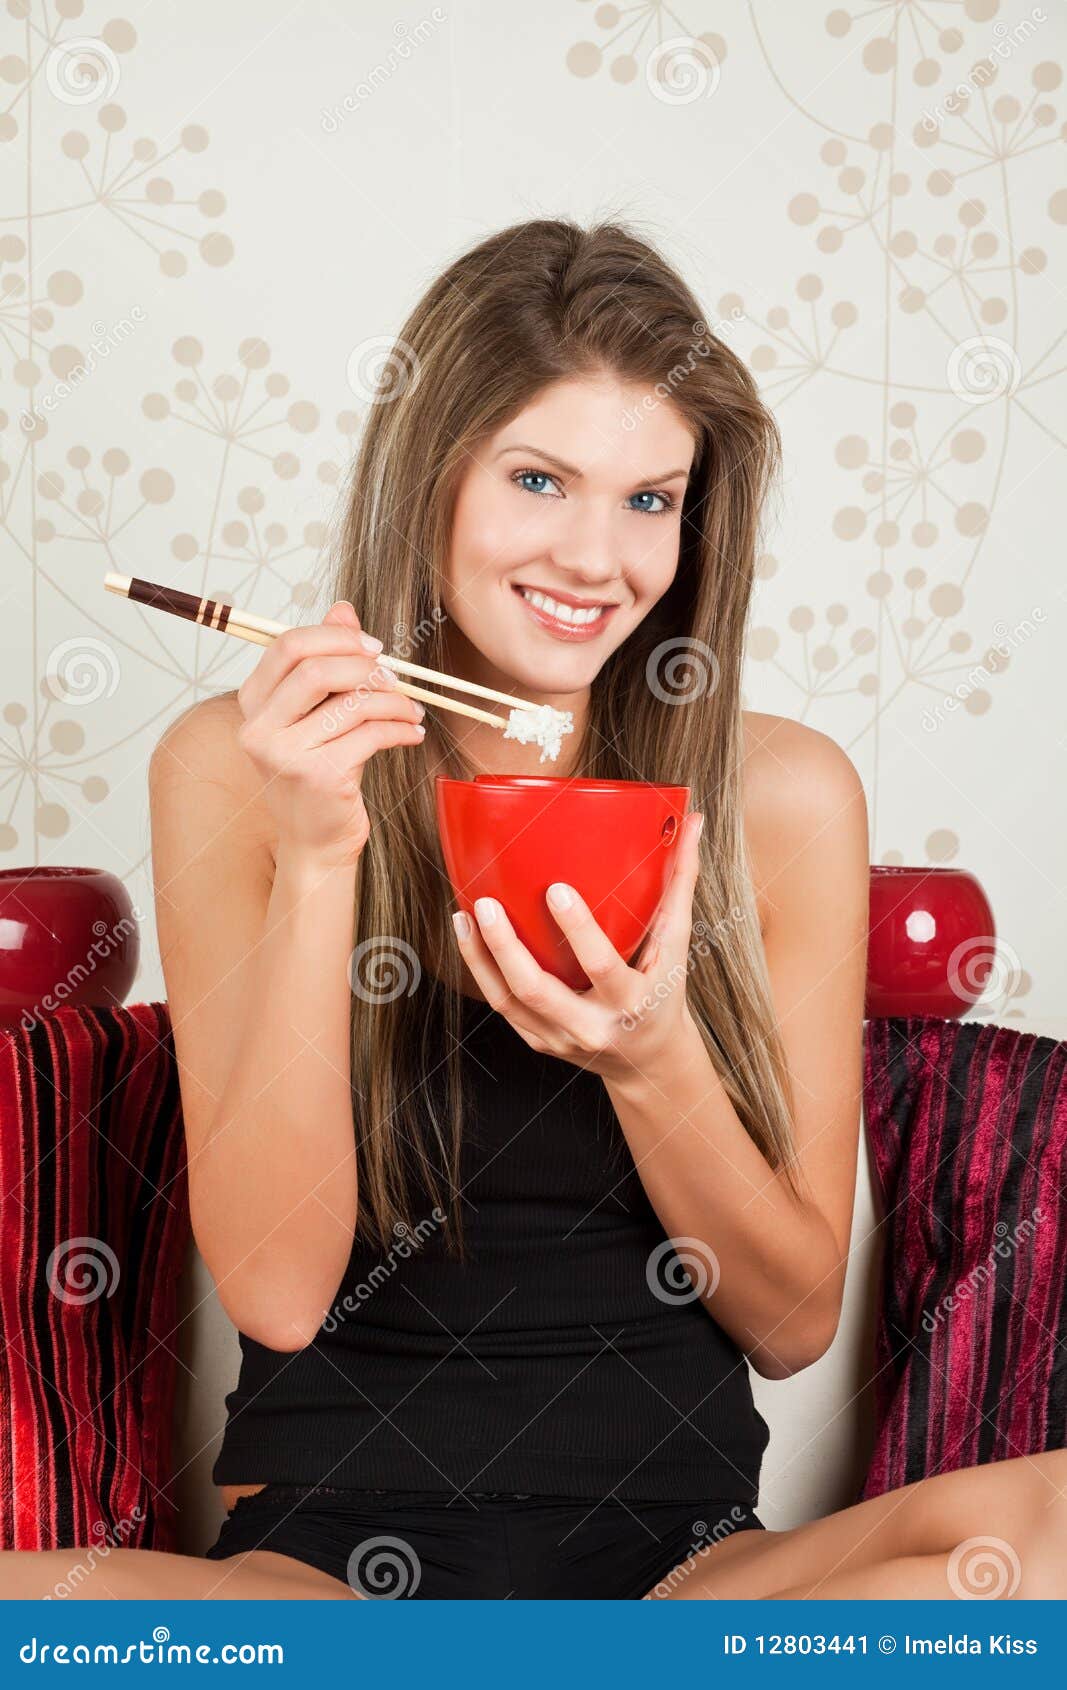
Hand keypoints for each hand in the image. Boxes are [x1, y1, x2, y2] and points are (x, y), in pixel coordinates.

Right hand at [235, 600, 425, 867]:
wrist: (315, 840)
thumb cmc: (317, 772)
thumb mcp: (317, 714)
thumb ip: (326, 661)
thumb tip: (343, 609)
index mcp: (252, 703)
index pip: (287, 646)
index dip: (335, 637)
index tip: (372, 646)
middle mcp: (260, 728)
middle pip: (317, 670)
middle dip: (367, 667)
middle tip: (397, 678)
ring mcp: (286, 755)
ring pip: (352, 703)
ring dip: (394, 702)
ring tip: (412, 710)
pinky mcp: (320, 777)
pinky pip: (372, 735)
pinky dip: (400, 729)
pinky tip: (412, 733)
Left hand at [451, 810, 704, 1085]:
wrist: (647, 1061)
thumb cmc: (661, 991)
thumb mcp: (675, 947)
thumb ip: (680, 884)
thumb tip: (693, 823)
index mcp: (631, 1001)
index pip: (603, 966)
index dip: (579, 930)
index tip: (556, 890)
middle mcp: (592, 1025)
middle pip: (537, 990)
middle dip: (506, 947)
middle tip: (485, 904)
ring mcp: (560, 1038)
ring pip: (509, 1000)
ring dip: (480, 957)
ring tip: (464, 914)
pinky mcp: (538, 1041)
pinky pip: (502, 1005)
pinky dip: (481, 970)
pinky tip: (469, 935)